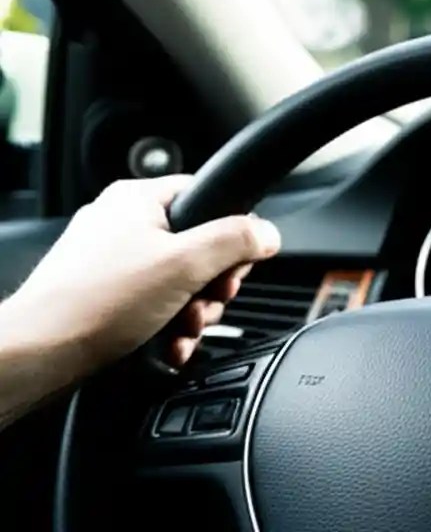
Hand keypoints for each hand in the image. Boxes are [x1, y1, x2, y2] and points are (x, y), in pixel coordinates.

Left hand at [4, 176, 280, 370]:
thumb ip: (236, 241)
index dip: (233, 235)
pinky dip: (169, 326)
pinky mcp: (104, 294)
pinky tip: (168, 345)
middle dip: (212, 286)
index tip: (234, 266)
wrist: (39, 354)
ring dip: (193, 312)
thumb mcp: (186, 264)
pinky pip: (155, 303)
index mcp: (137, 199)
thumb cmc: (96, 304)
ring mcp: (111, 260)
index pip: (210, 198)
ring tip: (181, 330)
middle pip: (200, 246)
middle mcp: (122, 223)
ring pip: (180, 281)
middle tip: (205, 303)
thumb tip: (267, 233)